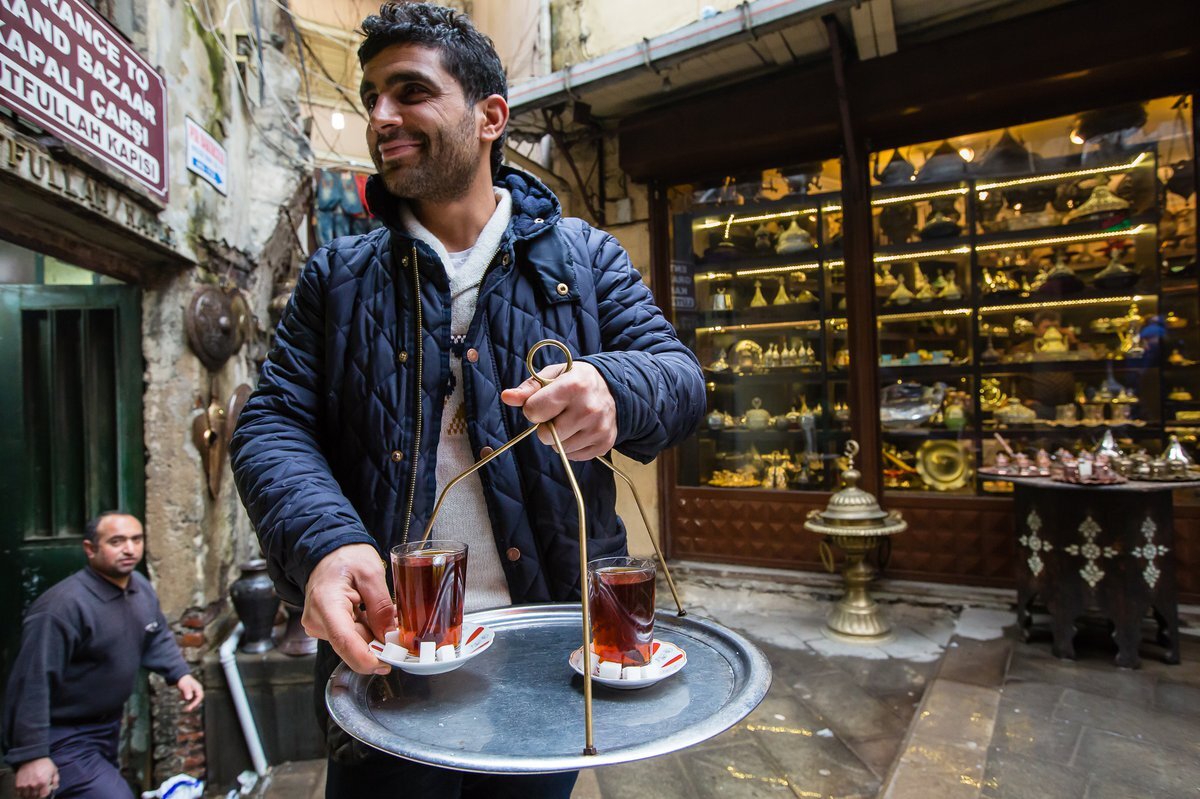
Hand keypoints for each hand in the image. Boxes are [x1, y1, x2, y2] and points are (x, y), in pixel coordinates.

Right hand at [15, 757, 57, 798]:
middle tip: (39, 789)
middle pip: (35, 796)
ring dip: (30, 794)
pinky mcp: (18, 784)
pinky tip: (26, 789)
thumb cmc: (43, 763)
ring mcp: (25, 785)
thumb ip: (56, 780)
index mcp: (43, 782)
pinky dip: (22, 793)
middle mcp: (33, 785)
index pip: (44, 795)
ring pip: (27, 796)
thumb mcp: (53, 770)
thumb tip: (55, 787)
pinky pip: (19, 793)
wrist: (31, 757)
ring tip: (32, 790)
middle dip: (38, 794)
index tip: (46, 789)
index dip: (45, 792)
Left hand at [176, 674, 203, 711]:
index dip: (195, 703)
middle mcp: (197, 690)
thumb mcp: (185, 686)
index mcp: (198, 688)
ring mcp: (194, 691)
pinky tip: (180, 698)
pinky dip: (186, 700)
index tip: (190, 707)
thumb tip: (189, 698)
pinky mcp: (190, 692)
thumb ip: (187, 692)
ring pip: (193, 700)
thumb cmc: (183, 680)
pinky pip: (190, 698)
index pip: (199, 697)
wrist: (180, 676)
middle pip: (197, 699)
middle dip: (192, 705)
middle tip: (187, 710)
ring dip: (189, 703)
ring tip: (184, 707)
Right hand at [303, 544, 393, 674]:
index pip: (344, 641)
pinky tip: (375, 615)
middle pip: (352, 644)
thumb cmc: (346, 556)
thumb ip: (381, 606)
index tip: (387, 665)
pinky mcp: (327, 627)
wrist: (328, 550)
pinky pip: (352, 635)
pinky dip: (368, 629)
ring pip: (355, 641)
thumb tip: (389, 636)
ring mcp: (320, 625)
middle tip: (401, 629)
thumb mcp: (371, 573)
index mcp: (326, 604)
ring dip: (375, 633)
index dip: (366, 659)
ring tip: (387, 613)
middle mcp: (317, 620)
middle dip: (379, 642)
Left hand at [500, 361, 616, 460]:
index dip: (533, 408)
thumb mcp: (552, 376)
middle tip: (558, 413)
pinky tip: (581, 429)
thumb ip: (528, 388)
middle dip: (546, 426)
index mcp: (573, 386)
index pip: (534, 411)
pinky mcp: (604, 444)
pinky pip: (573, 456)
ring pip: (559, 448)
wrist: (614, 389)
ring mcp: (598, 429)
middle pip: (545, 435)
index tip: (543, 402)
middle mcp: (588, 409)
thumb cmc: (576, 380)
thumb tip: (507, 397)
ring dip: (560, 437)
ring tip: (571, 420)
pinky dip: (573, 445)